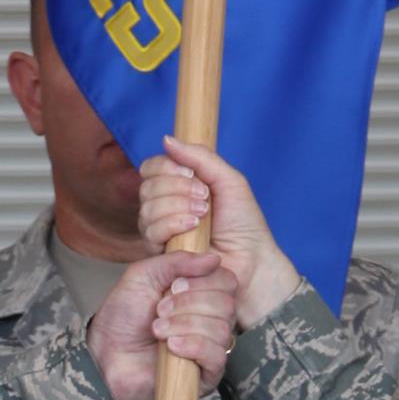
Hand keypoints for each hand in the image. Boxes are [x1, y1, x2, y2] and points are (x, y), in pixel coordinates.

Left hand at [86, 250, 240, 399]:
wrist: (105, 354)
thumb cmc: (123, 318)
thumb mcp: (143, 275)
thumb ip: (176, 261)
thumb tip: (213, 258)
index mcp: (201, 293)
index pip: (226, 281)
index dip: (203, 281)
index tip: (173, 286)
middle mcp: (210, 319)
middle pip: (226, 303)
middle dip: (188, 304)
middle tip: (159, 310)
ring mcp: (210, 347)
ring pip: (220, 328)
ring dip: (185, 325)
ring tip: (158, 330)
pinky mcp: (206, 374)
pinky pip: (216, 355)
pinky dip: (193, 346)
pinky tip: (171, 346)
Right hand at [138, 137, 302, 335]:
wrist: (251, 260)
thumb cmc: (243, 222)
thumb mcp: (228, 180)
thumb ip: (200, 157)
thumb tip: (166, 139)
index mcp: (177, 188)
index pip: (151, 168)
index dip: (165, 167)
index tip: (192, 176)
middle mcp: (164, 208)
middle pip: (147, 187)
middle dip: (177, 189)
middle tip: (205, 199)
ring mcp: (160, 232)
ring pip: (147, 209)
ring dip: (177, 207)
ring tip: (203, 216)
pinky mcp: (159, 254)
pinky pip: (150, 231)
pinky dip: (172, 224)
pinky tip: (193, 228)